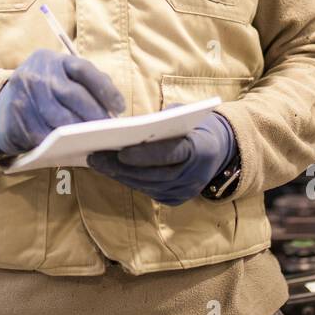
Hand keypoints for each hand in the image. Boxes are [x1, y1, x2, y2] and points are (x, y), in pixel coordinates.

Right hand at [0, 49, 125, 157]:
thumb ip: (87, 85)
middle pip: (72, 94)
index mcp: (54, 60)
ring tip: (95, 140)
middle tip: (109, 129)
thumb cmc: (46, 91)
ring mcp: (25, 94)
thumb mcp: (62, 77)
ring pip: (58, 117)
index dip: (105, 89)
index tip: (120, 107)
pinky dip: (59, 142)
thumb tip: (114, 106)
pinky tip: (71, 146)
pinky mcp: (17, 116)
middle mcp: (38, 73)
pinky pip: (42, 133)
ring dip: (79, 131)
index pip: (83, 69)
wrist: (3, 104)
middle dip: (94, 113)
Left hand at [87, 112, 235, 205]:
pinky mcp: (176, 199)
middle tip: (96, 157)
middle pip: (154, 175)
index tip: (121, 152)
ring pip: (148, 186)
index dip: (145, 155)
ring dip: (120, 176)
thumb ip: (161, 121)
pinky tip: (111, 171)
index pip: (171, 154)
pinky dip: (129, 181)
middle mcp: (195, 175)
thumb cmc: (193, 125)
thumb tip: (128, 128)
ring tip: (97, 163)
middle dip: (122, 167)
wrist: (218, 149)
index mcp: (202, 149)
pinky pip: (148, 192)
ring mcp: (186, 191)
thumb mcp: (182, 115)